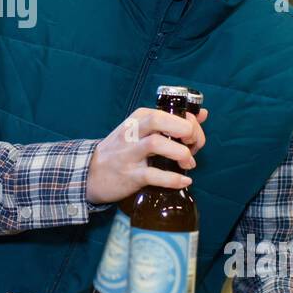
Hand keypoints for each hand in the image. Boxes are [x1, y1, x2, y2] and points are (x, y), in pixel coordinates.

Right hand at [86, 106, 207, 203]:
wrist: (90, 173)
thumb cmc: (121, 150)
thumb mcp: (141, 130)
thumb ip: (171, 122)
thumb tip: (201, 114)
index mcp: (137, 119)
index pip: (166, 112)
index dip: (188, 122)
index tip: (195, 136)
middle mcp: (132, 133)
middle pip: (159, 121)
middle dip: (184, 130)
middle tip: (193, 144)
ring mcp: (129, 154)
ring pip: (156, 144)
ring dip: (180, 153)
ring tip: (188, 163)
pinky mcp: (130, 176)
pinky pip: (154, 175)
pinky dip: (173, 178)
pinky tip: (184, 180)